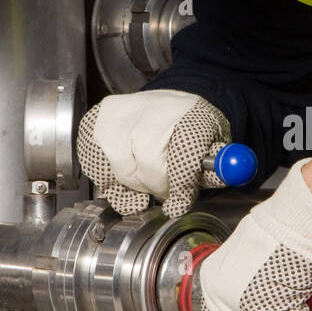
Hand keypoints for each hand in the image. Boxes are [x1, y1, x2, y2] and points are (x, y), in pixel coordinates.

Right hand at [77, 89, 231, 216]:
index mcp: (190, 113)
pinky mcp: (95, 120)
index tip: (179, 203)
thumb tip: (214, 181)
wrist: (170, 107)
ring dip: (134, 186)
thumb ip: (216, 168)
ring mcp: (120, 112)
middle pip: (149, 161)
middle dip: (158, 186)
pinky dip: (110, 182)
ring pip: (121, 167)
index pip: (185, 152)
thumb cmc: (191, 131)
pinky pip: (96, 165)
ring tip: (146, 184)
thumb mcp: (214, 148)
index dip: (182, 185)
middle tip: (164, 191)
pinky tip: (126, 178)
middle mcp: (153, 106)